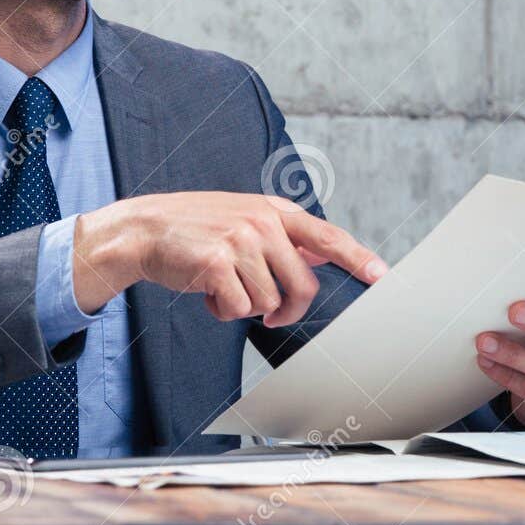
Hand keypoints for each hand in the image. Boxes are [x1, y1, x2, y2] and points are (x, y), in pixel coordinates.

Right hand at [72, 191, 386, 326]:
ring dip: (246, 306)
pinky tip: (207, 292)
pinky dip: (222, 311)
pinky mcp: (217, 264)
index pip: (327, 235)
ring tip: (224, 286)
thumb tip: (317, 260)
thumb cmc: (195, 229)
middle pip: (303, 286)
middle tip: (270, 313)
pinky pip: (238, 309)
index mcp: (274, 210)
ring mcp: (240, 241)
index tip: (380, 275)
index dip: (357, 257)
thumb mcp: (243, 218)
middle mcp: (262, 223)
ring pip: (269, 302)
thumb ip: (280, 237)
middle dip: (288, 309)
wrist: (144, 229)